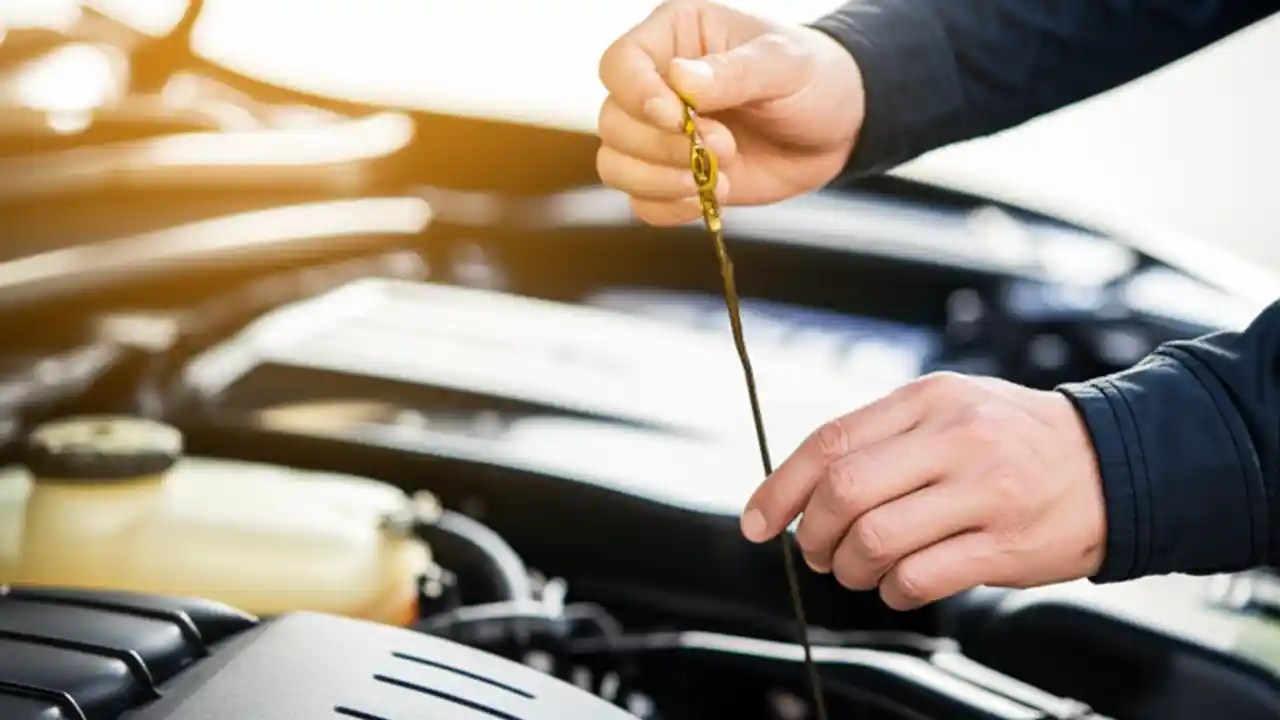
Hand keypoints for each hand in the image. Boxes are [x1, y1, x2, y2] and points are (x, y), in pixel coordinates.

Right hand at [596, 0, 864, 225]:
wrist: (838, 128)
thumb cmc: (813, 78)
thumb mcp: (784, 65)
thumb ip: (734, 72)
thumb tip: (679, 79)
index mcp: (674, 36)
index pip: (620, 63)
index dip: (637, 95)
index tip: (677, 117)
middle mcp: (655, 83)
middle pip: (613, 121)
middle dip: (662, 146)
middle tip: (724, 148)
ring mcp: (658, 134)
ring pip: (616, 165)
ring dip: (659, 182)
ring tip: (715, 182)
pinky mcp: (669, 176)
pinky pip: (640, 202)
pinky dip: (668, 208)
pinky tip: (708, 200)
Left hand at [740, 372, 1106, 610]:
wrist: (1114, 462)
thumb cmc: (1015, 439)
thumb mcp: (949, 407)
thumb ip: (881, 436)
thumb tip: (801, 484)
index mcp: (928, 400)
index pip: (830, 442)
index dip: (780, 488)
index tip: (756, 521)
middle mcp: (953, 438)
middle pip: (844, 492)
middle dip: (812, 533)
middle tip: (815, 550)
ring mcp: (983, 490)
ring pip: (875, 540)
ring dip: (850, 567)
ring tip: (859, 569)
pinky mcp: (1005, 543)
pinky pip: (920, 577)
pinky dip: (892, 592)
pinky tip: (899, 586)